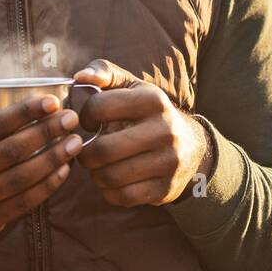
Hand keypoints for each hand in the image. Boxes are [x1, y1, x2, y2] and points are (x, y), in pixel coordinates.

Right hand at [0, 90, 84, 257]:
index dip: (23, 113)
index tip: (51, 102)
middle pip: (10, 153)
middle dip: (46, 133)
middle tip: (71, 119)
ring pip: (20, 180)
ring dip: (52, 159)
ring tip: (74, 142)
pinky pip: (22, 204)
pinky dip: (47, 186)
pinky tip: (63, 169)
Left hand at [72, 59, 213, 206]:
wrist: (192, 147)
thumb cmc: (149, 113)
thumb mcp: (133, 87)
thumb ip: (105, 74)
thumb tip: (80, 76)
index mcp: (153, 100)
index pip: (98, 107)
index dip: (84, 116)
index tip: (90, 122)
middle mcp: (164, 130)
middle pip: (102, 150)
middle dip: (85, 154)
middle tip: (86, 152)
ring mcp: (168, 162)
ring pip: (110, 176)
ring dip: (95, 174)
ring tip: (98, 166)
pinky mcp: (165, 188)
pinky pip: (122, 197)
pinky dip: (109, 192)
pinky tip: (111, 181)